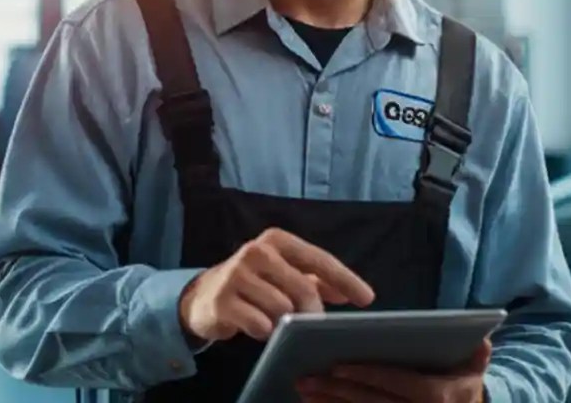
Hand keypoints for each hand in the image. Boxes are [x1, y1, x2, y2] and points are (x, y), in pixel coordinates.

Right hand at [178, 228, 374, 341]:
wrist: (203, 296)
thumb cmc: (253, 283)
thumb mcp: (284, 274)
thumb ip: (315, 281)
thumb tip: (346, 294)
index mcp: (276, 240)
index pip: (319, 260)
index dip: (346, 279)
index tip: (367, 298)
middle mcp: (256, 251)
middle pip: (303, 288)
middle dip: (313, 312)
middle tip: (312, 324)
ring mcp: (237, 274)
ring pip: (282, 308)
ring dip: (284, 322)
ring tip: (274, 320)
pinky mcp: (223, 300)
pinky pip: (259, 324)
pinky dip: (264, 330)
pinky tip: (258, 326)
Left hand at [297, 340, 491, 402]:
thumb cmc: (464, 385)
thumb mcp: (475, 368)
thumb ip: (477, 353)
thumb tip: (480, 337)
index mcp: (441, 397)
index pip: (400, 384)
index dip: (369, 375)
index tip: (339, 365)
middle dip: (338, 391)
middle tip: (307, 378)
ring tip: (305, 390)